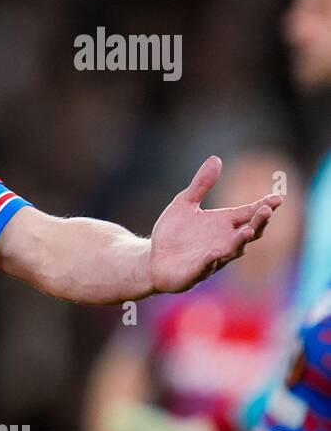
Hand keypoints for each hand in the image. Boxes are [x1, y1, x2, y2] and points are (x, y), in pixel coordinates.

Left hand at [148, 156, 281, 293]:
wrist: (152, 257)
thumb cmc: (173, 232)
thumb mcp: (185, 203)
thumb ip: (201, 184)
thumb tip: (216, 159)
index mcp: (224, 223)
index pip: (249, 214)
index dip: (264, 207)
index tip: (277, 198)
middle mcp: (224, 241)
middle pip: (250, 232)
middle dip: (258, 222)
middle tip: (266, 211)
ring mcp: (213, 258)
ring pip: (233, 251)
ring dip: (240, 242)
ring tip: (247, 231)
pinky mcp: (196, 272)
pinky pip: (206, 267)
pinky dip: (211, 261)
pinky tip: (214, 254)